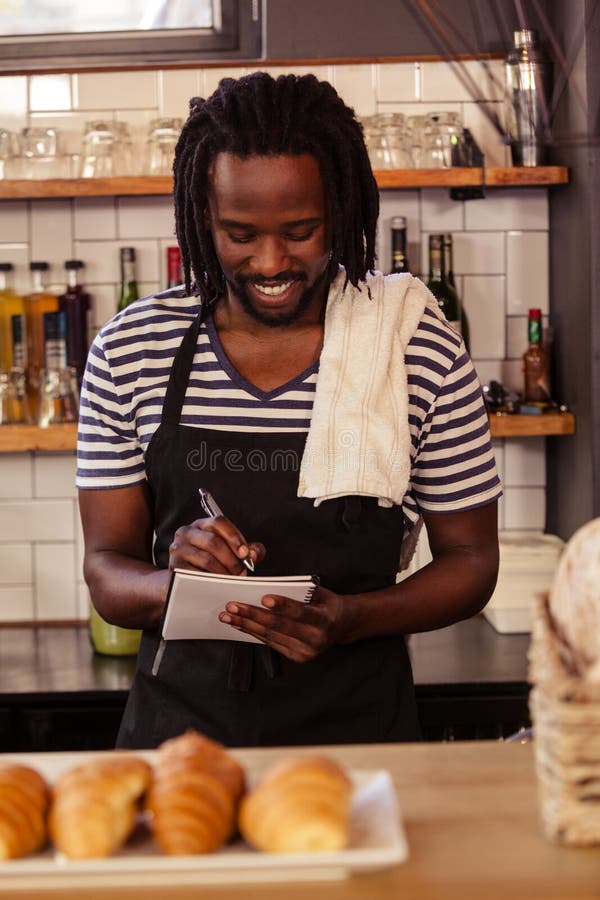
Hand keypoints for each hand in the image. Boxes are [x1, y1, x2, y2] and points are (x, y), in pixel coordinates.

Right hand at [168, 516, 265, 574]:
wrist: (183, 580)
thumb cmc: (210, 562)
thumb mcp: (230, 552)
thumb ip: (247, 550)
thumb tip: (253, 554)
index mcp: (201, 524)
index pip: (218, 522)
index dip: (234, 537)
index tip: (245, 553)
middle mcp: (186, 532)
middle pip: (213, 541)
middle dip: (231, 559)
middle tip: (241, 572)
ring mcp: (178, 549)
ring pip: (206, 559)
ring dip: (223, 573)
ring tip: (232, 581)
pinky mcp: (174, 567)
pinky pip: (196, 575)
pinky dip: (211, 581)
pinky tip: (218, 586)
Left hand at [218, 586, 349, 662]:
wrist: (342, 626)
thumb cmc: (327, 604)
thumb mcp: (321, 593)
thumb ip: (301, 591)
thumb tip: (270, 587)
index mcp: (325, 620)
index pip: (300, 612)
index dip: (282, 605)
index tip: (263, 598)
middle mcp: (316, 639)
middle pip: (279, 626)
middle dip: (253, 615)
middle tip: (233, 606)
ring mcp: (306, 652)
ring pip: (270, 636)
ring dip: (246, 625)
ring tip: (228, 615)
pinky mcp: (297, 657)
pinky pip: (271, 643)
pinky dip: (253, 632)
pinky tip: (240, 624)